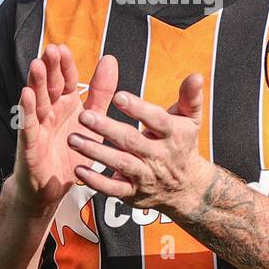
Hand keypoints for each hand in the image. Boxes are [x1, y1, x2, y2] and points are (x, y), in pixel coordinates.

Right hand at [13, 45, 118, 212]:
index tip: (64, 48)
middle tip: (51, 50)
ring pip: (36, 102)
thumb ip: (100, 93)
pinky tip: (25, 95)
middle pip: (49, 86)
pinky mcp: (30, 145)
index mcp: (66, 105)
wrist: (51, 188)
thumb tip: (110, 59)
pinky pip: (28, 126)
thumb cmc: (70, 152)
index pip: (66, 80)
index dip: (65, 65)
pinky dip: (26, 111)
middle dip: (50, 68)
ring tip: (37, 65)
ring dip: (35, 84)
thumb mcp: (92, 121)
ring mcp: (38, 127)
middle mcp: (50, 112)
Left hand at [66, 72, 214, 215]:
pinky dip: (96, 181)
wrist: (187, 188)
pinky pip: (113, 188)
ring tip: (72, 139)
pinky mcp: (133, 193)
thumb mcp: (190, 119)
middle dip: (106, 129)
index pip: (156, 120)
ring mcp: (145, 176)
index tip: (118, 96)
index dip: (138, 109)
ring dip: (95, 152)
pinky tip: (79, 170)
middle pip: (131, 141)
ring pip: (119, 163)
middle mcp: (158, 156)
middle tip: (83, 115)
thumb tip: (196, 75)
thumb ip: (190, 97)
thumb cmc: (182, 144)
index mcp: (172, 134)